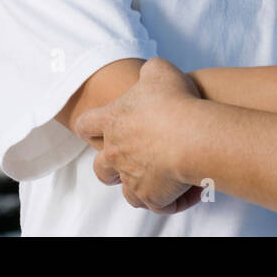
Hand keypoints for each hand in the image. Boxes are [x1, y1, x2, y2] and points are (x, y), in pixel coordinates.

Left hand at [73, 57, 203, 213]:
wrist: (191, 135)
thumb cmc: (174, 101)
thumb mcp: (159, 71)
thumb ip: (148, 71)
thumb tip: (148, 74)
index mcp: (113, 121)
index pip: (86, 125)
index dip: (88, 128)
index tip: (92, 131)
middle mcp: (116, 152)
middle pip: (101, 167)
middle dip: (111, 167)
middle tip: (130, 159)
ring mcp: (131, 177)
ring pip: (127, 191)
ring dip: (140, 186)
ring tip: (160, 179)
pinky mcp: (151, 196)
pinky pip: (158, 205)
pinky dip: (171, 200)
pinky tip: (189, 190)